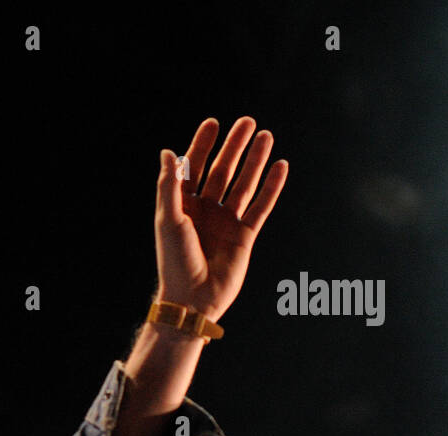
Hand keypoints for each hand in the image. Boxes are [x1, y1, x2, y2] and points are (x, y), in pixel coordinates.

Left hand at [155, 116, 287, 322]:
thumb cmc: (175, 261)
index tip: (213, 123)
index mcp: (183, 206)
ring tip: (266, 136)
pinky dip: (271, 187)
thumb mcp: (168, 219)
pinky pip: (261, 206)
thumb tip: (167, 152)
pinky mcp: (245, 236)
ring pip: (244, 185)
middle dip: (234, 147)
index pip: (194, 169)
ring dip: (255, 161)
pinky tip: (280, 166)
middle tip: (247, 122)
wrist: (193, 299)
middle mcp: (205, 211)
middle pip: (222, 171)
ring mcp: (226, 222)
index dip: (202, 146)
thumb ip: (169, 185)